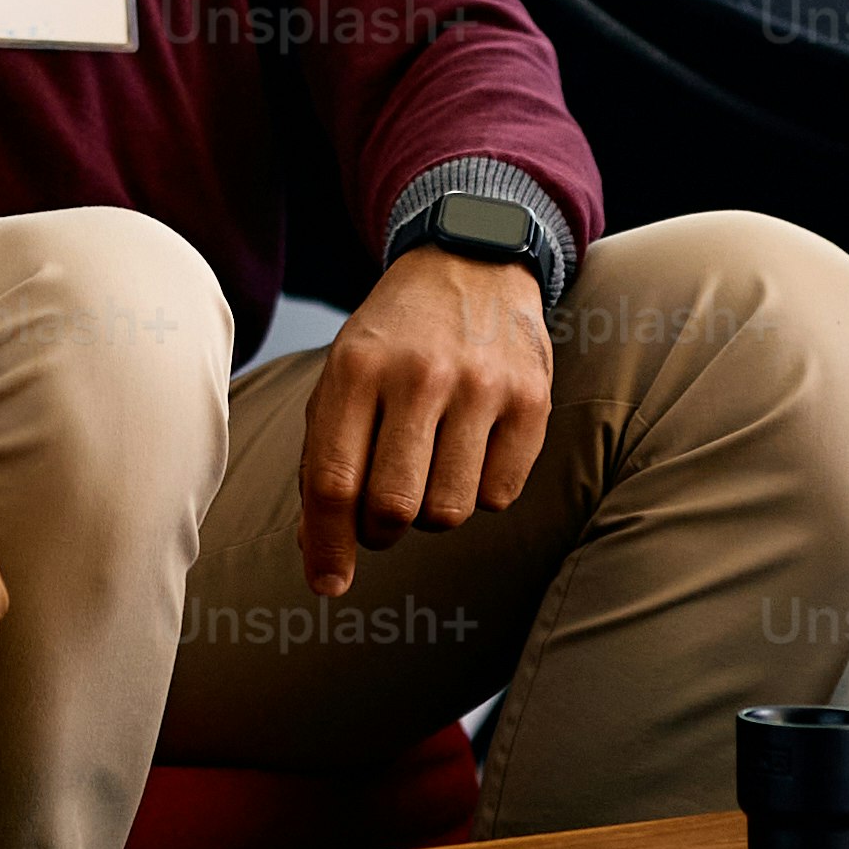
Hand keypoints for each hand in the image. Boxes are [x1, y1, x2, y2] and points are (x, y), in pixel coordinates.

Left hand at [299, 247, 559, 592]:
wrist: (471, 262)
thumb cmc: (394, 337)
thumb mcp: (344, 377)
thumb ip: (325, 459)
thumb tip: (317, 553)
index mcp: (356, 368)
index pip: (334, 482)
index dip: (326, 547)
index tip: (328, 586)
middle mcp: (419, 374)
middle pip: (393, 507)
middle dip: (381, 532)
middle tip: (383, 516)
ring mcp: (481, 385)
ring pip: (450, 511)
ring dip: (432, 514)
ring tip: (428, 474)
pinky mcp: (532, 398)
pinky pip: (500, 495)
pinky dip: (480, 492)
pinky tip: (471, 451)